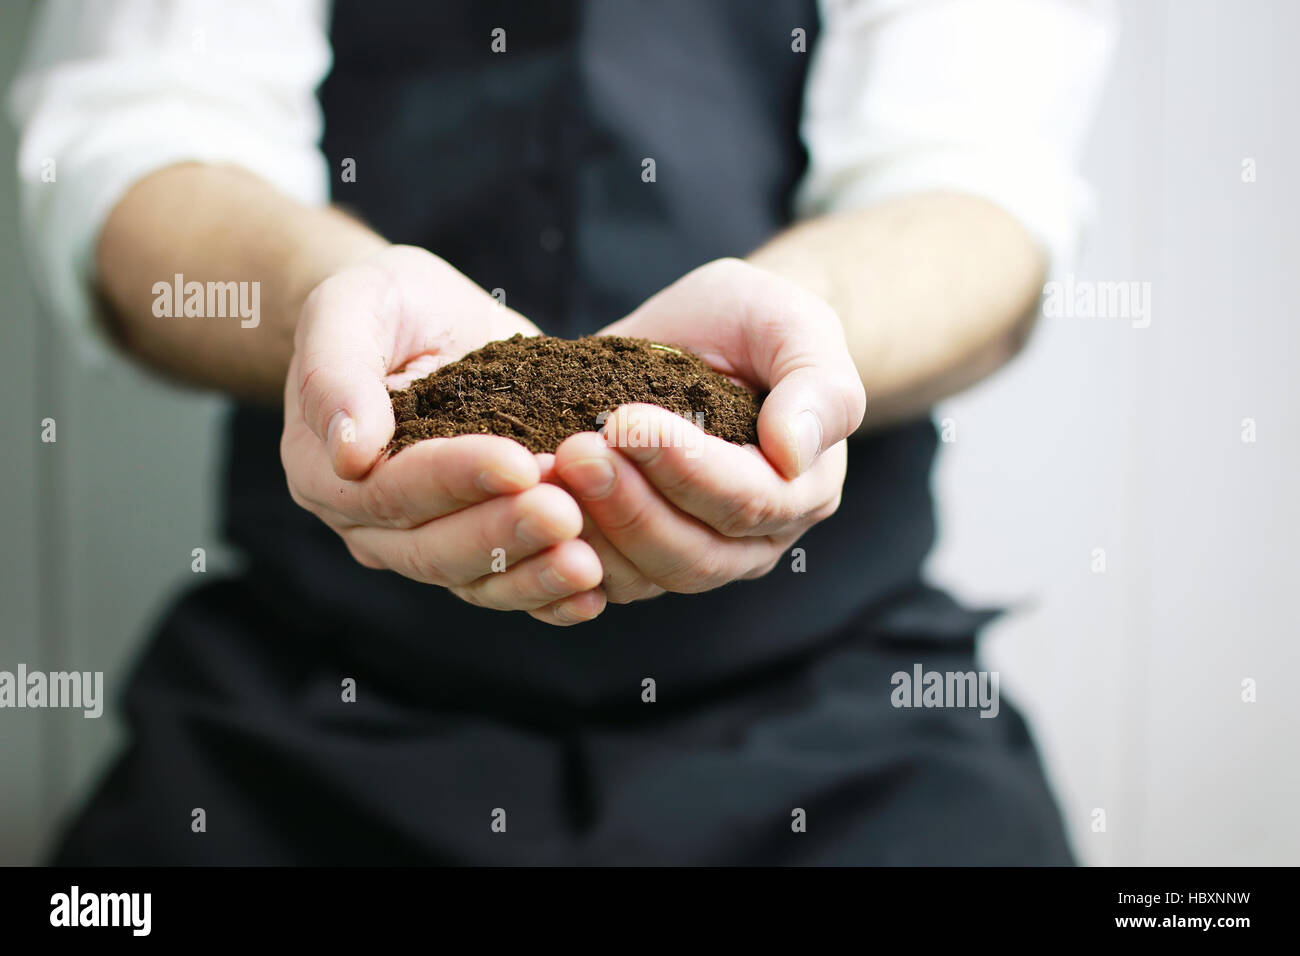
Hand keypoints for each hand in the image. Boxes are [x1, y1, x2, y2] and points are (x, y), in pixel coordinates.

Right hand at [281, 245, 606, 625]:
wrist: (426, 318)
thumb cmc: (382, 304)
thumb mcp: (348, 308)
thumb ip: (336, 372)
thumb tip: (352, 452)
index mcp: (327, 468)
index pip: (391, 487)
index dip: (455, 478)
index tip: (518, 462)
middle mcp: (370, 521)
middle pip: (434, 548)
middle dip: (504, 533)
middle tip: (566, 515)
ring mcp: (425, 541)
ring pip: (474, 579)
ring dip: (533, 574)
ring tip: (588, 563)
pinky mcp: (479, 546)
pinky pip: (508, 587)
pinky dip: (549, 597)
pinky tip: (593, 594)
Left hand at [553, 258, 865, 602]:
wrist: (711, 336)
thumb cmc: (756, 324)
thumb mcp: (793, 326)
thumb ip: (816, 387)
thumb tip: (794, 453)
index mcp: (804, 486)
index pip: (747, 499)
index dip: (686, 468)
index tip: (625, 422)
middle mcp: (757, 538)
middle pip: (694, 553)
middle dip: (629, 505)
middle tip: (574, 451)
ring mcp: (700, 555)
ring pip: (646, 577)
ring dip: (592, 531)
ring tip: (547, 472)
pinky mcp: (643, 559)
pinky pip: (605, 578)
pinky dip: (567, 549)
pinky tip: (532, 503)